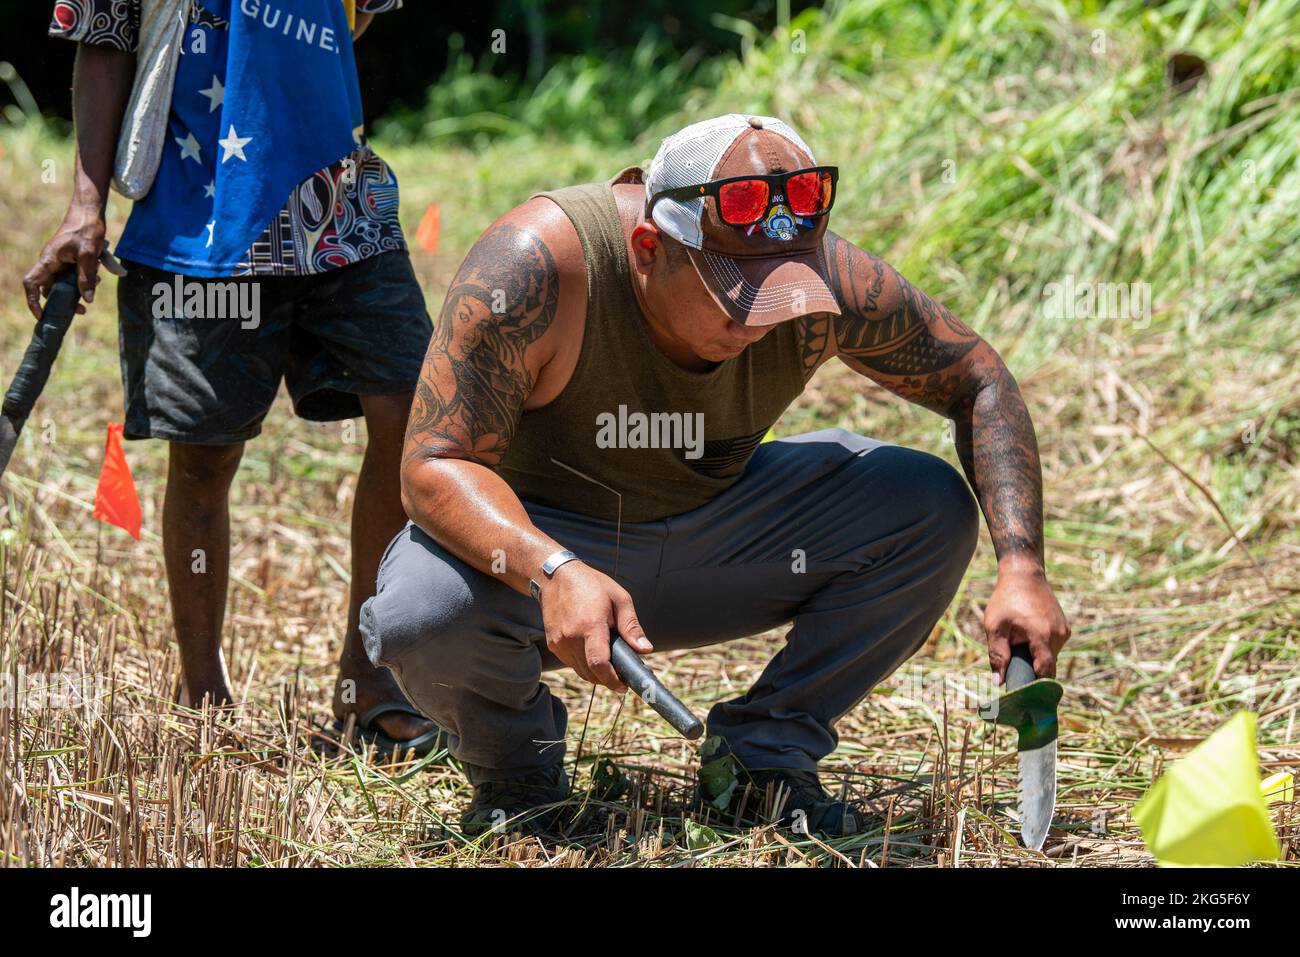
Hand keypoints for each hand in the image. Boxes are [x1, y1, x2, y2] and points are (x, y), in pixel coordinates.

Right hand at [22, 202, 110, 318]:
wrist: (89, 211)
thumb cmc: (86, 228)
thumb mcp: (89, 254)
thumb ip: (87, 277)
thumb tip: (87, 299)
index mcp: (48, 260)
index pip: (31, 283)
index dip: (33, 301)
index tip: (42, 315)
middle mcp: (50, 262)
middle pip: (50, 289)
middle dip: (65, 300)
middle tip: (82, 309)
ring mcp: (59, 260)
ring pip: (64, 283)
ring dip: (78, 289)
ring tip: (96, 284)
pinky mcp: (69, 259)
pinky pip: (73, 275)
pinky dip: (83, 280)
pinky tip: (98, 277)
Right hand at [538, 560, 652, 690]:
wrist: (555, 577)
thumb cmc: (591, 585)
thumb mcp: (619, 599)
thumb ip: (631, 626)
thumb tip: (645, 649)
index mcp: (590, 625)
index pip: (599, 664)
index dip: (612, 680)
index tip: (624, 686)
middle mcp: (571, 637)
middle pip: (591, 673)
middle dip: (608, 679)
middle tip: (622, 675)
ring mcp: (560, 643)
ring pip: (581, 672)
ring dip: (597, 674)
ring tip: (610, 664)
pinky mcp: (553, 644)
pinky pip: (572, 664)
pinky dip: (585, 665)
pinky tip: (594, 653)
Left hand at [984, 556, 1069, 683]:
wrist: (1024, 575)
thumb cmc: (1006, 600)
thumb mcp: (995, 626)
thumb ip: (998, 654)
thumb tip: (999, 682)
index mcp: (1042, 635)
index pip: (1045, 672)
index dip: (1037, 686)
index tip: (1027, 697)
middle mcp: (1058, 635)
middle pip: (1047, 666)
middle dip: (1032, 670)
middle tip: (1014, 668)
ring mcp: (1064, 630)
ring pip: (1050, 656)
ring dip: (1036, 657)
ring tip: (1018, 644)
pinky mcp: (1064, 627)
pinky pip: (1053, 646)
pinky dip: (1041, 647)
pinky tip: (1027, 636)